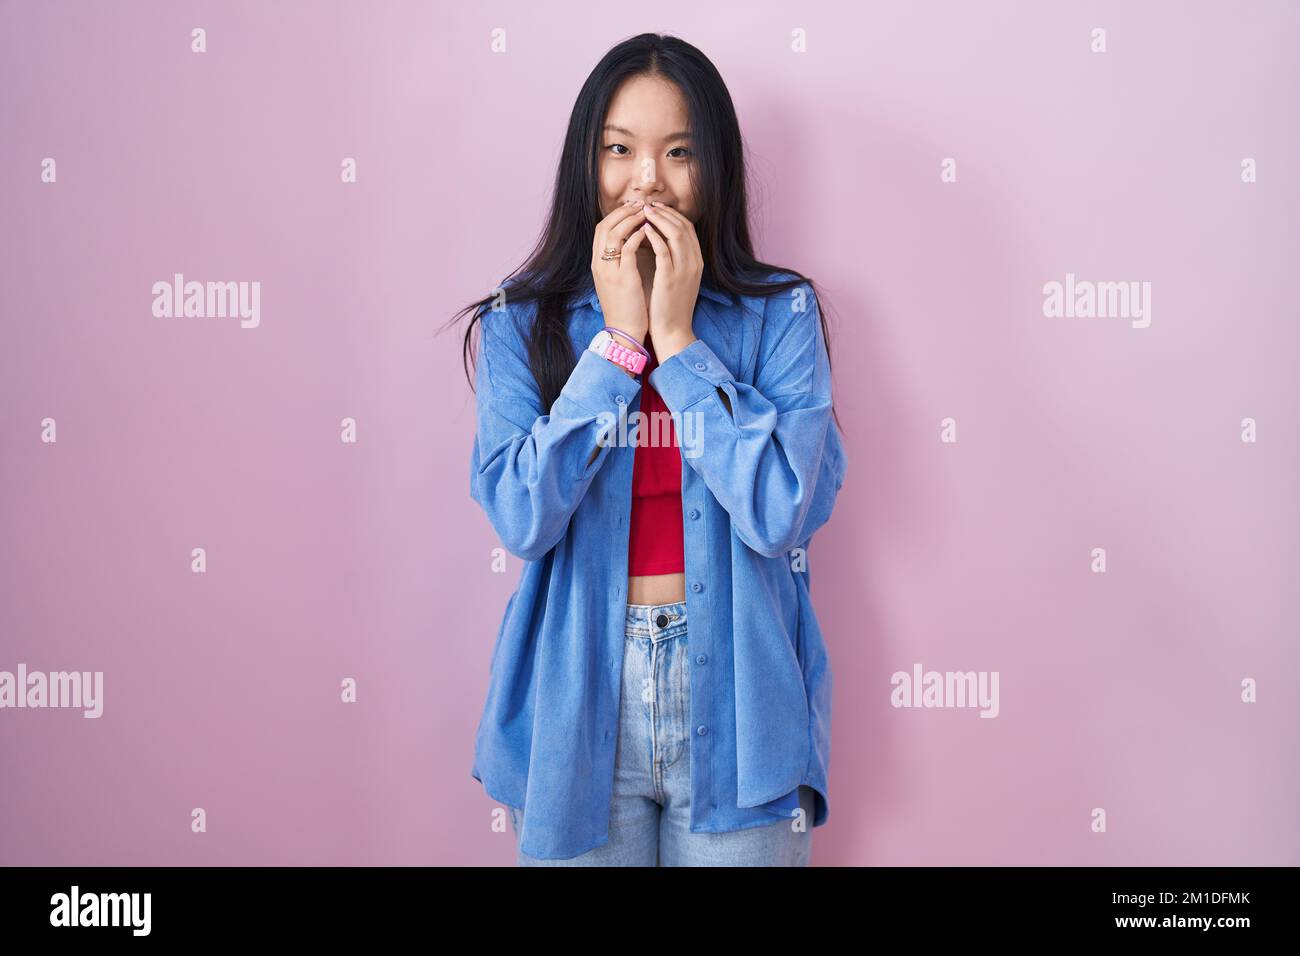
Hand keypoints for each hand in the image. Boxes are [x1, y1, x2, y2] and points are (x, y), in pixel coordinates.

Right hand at [591, 201, 650, 349]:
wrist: (624, 333)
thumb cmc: (625, 308)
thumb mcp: (616, 281)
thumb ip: (619, 262)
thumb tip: (630, 243)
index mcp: (597, 264)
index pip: (600, 229)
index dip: (616, 215)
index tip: (632, 208)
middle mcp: (599, 264)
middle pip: (604, 226)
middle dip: (623, 211)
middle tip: (641, 204)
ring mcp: (609, 270)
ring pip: (614, 232)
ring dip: (631, 219)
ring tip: (647, 213)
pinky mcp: (623, 278)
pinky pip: (627, 248)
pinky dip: (637, 235)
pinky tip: (649, 231)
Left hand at [641, 201, 701, 360]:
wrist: (673, 331)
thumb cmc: (671, 307)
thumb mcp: (679, 280)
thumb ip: (676, 261)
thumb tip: (662, 242)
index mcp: (697, 262)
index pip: (688, 229)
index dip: (673, 215)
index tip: (658, 208)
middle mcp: (694, 263)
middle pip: (683, 226)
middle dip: (665, 212)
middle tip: (649, 204)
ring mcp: (684, 270)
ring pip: (675, 233)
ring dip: (659, 219)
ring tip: (644, 211)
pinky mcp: (670, 277)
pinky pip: (663, 249)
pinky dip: (654, 236)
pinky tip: (643, 229)